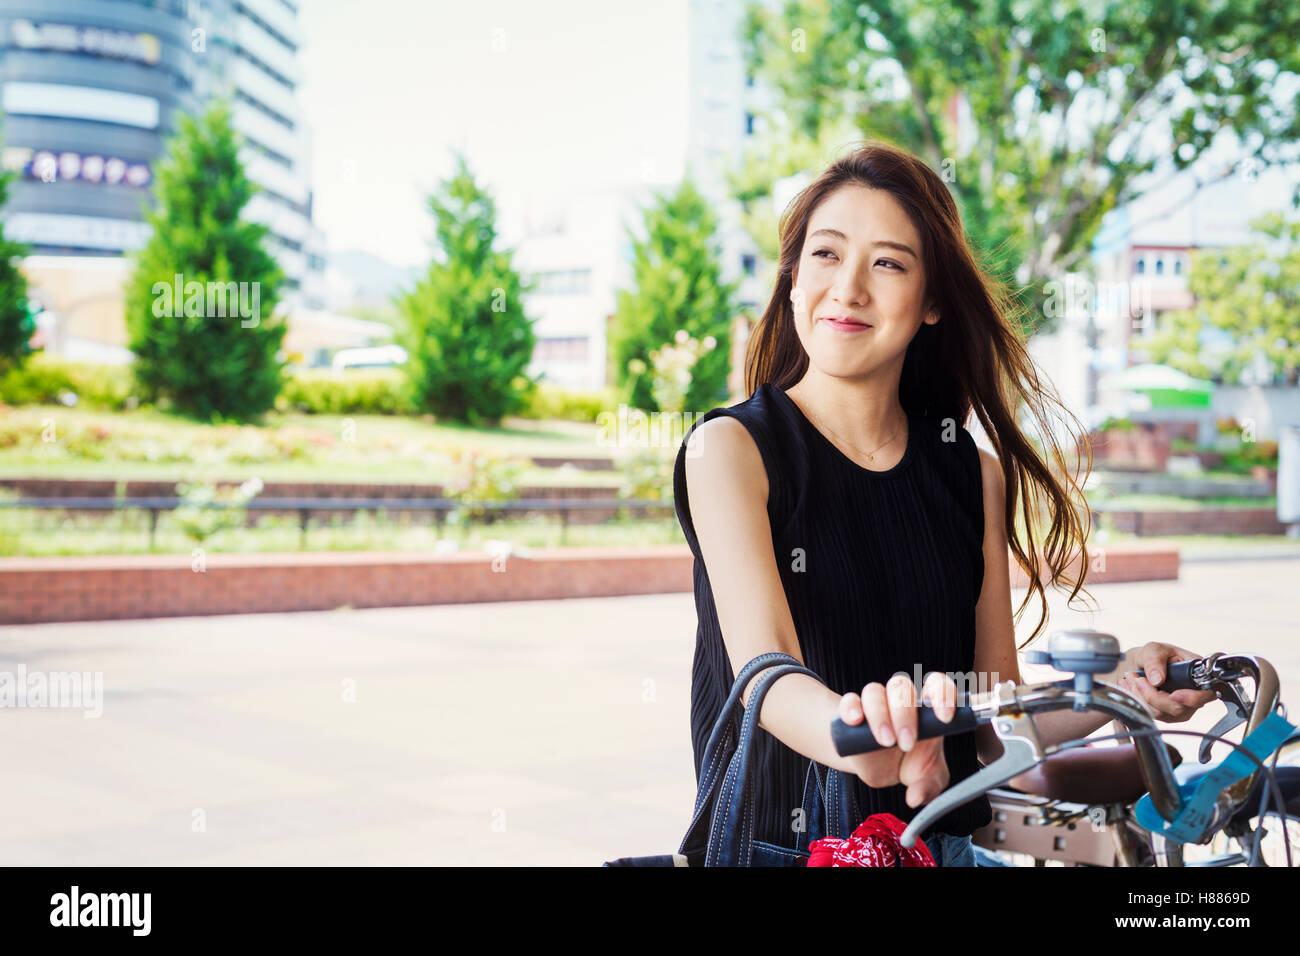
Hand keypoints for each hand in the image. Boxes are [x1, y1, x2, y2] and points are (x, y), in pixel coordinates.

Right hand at [837, 671, 956, 807]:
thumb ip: (928, 788)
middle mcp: (900, 702)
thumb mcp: (926, 780)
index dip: (943, 694)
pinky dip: (851, 708)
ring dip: (879, 715)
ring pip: (874, 691)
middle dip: (905, 715)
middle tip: (907, 743)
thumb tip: (915, 797)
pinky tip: (855, 721)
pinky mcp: (851, 712)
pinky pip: (848, 701)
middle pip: (902, 687)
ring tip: (884, 742)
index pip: (937, 685)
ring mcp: (875, 705)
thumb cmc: (909, 765)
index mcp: (926, 711)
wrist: (878, 767)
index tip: (945, 718)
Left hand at [1118, 642, 1216, 722]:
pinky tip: (1131, 687)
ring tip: (1131, 678)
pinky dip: (1138, 701)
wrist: (1142, 665)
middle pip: (1178, 708)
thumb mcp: (1154, 649)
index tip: (1174, 694)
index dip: (1192, 698)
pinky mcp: (1168, 715)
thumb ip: (1155, 660)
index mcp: (1199, 676)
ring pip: (1162, 713)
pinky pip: (1153, 715)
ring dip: (1141, 696)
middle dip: (1153, 695)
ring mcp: (1182, 708)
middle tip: (1137, 678)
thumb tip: (1157, 679)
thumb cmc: (1155, 656)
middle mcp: (1195, 696)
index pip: (1206, 694)